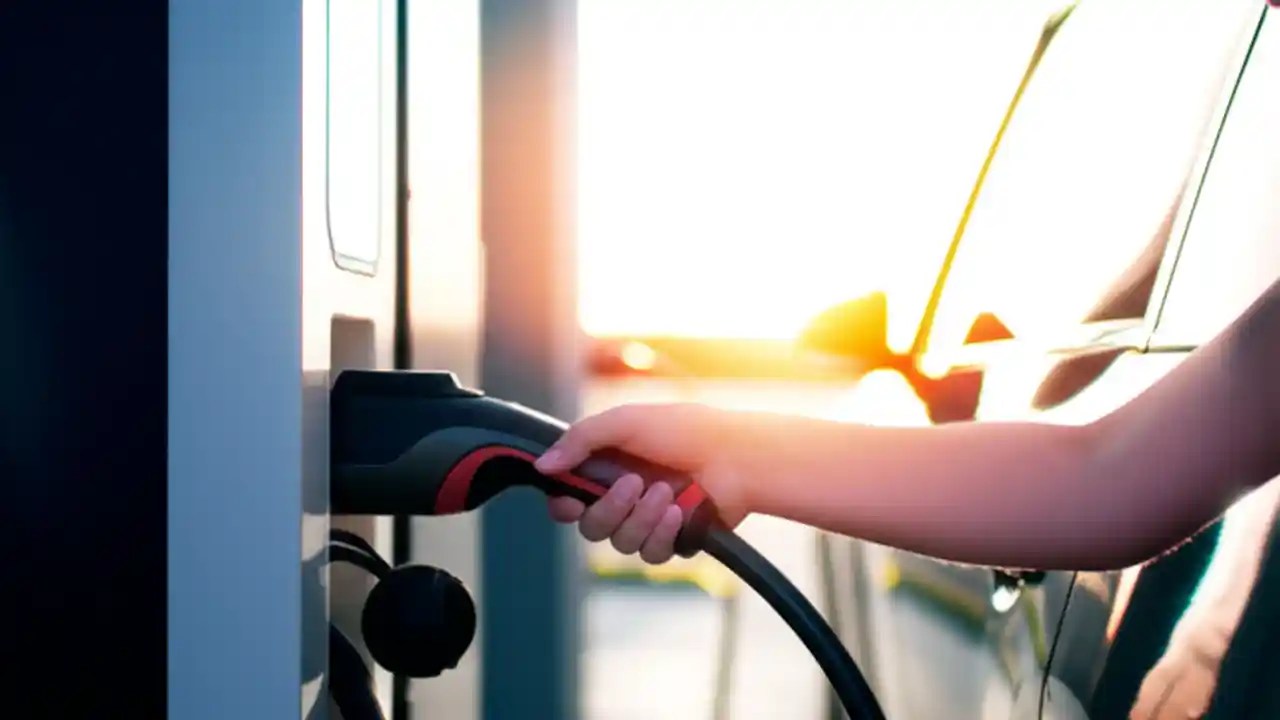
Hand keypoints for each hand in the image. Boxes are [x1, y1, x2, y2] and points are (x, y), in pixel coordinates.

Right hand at [533, 402, 750, 563]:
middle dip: (608, 508)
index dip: (563, 505)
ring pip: (620, 543)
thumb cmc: (686, 430)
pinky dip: (661, 533)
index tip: (569, 500)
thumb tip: (542, 464)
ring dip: (640, 518)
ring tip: (666, 492)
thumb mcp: (626, 422)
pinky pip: (651, 554)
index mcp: (607, 468)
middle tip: (633, 484)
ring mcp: (648, 521)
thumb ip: (580, 439)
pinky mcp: (673, 540)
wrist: (737, 455)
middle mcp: (624, 498)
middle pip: (590, 527)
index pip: (568, 499)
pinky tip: (677, 511)